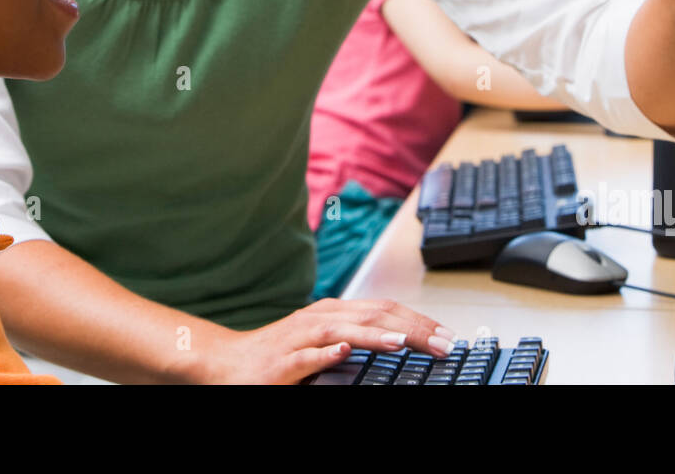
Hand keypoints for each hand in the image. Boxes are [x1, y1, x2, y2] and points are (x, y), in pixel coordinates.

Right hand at [199, 297, 454, 383]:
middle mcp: (319, 319)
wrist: (226, 363)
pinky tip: (343, 351)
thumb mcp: (322, 341)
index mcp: (334, 313)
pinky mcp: (280, 364)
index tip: (448, 337)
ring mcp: (298, 339)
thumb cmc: (278, 354)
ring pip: (342, 330)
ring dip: (375, 335)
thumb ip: (356, 337)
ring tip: (403, 342)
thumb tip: (402, 340)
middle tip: (442, 343)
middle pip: (372, 317)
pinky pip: (305, 357)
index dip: (418, 320)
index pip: (384, 310)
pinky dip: (326, 353)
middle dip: (410, 328)